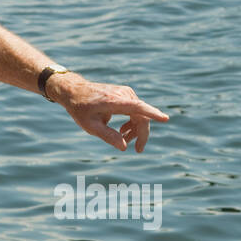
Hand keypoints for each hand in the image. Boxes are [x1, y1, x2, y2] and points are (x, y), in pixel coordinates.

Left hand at [49, 73, 169, 151]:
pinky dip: (133, 122)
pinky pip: (135, 109)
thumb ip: (108, 136)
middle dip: (142, 134)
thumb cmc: (80, 108)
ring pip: (140, 113)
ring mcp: (126, 93)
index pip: (138, 108)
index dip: (153, 114)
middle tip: (138, 150)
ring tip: (126, 140)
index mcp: (115, 101)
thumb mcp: (90, 126)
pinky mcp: (125, 94)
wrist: (74, 91)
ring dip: (136, 129)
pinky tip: (124, 131)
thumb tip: (124, 147)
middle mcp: (123, 94)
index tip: (165, 119)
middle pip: (141, 116)